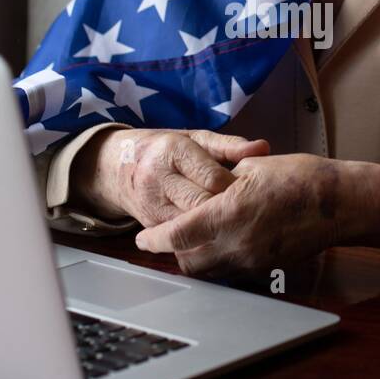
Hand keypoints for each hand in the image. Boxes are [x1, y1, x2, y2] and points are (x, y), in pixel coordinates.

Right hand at [74, 127, 269, 226]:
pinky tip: (218, 238)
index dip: (235, 187)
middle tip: (248, 213)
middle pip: (202, 204)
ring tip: (237, 227)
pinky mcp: (150, 226)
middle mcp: (159, 179)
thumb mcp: (194, 138)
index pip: (211, 177)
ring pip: (191, 226)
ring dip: (216, 229)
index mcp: (173, 151)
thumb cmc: (164, 150)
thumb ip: (229, 145)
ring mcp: (151, 205)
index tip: (250, 190)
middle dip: (227, 211)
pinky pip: (180, 239)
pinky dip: (201, 239)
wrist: (116, 167)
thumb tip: (263, 148)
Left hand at [134, 153, 352, 277]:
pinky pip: (232, 272)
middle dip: (173, 252)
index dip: (153, 239)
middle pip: (187, 263)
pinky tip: (226, 243)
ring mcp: (253, 260)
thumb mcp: (252, 168)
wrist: (341, 203)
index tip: (141, 239)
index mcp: (228, 213)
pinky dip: (220, 262)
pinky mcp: (266, 268)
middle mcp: (237, 244)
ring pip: (209, 272)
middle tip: (170, 236)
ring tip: (198, 238)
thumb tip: (199, 189)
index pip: (176, 235)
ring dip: (197, 258)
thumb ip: (220, 182)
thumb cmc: (301, 177)